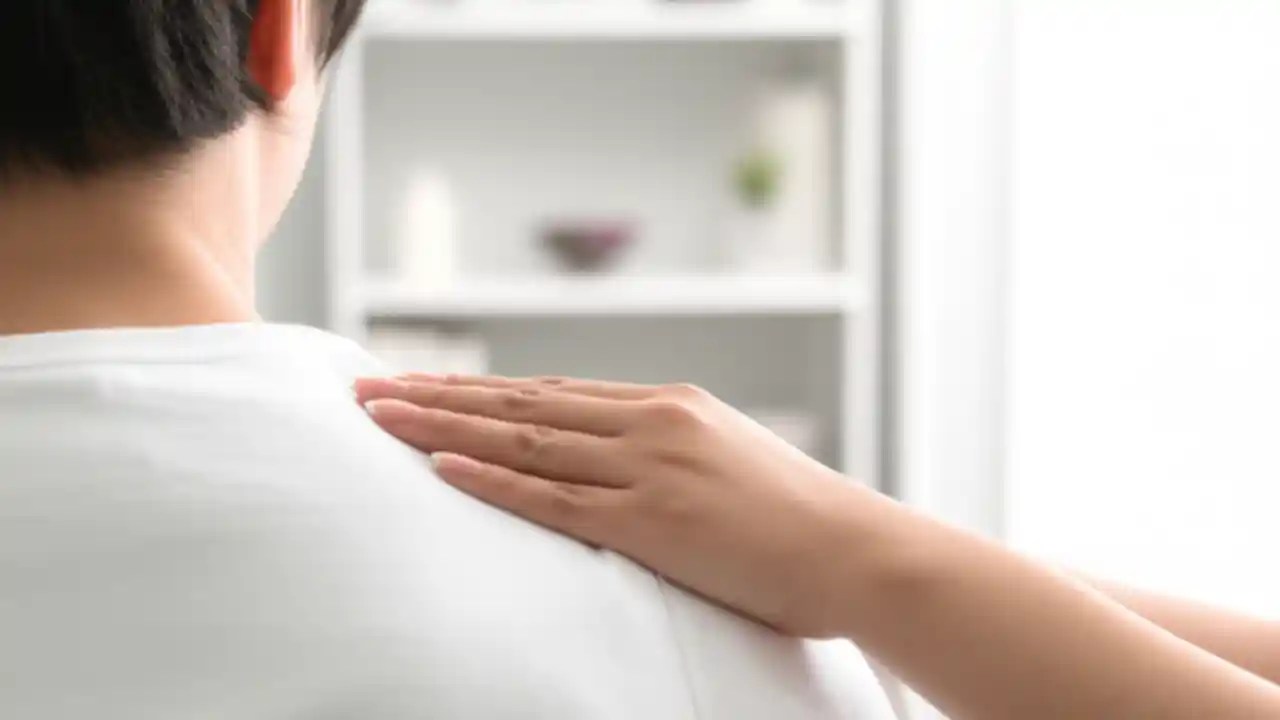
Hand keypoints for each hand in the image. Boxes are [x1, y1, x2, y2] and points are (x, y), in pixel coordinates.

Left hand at [354, 374, 878, 637]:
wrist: (856, 550)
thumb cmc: (798, 517)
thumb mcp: (726, 461)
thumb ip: (667, 450)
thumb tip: (616, 456)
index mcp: (669, 404)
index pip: (552, 392)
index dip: (481, 389)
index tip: (426, 383)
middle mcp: (651, 422)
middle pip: (522, 403)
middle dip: (439, 395)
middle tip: (369, 388)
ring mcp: (648, 468)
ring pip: (524, 439)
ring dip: (444, 426)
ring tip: (380, 416)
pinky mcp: (651, 520)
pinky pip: (554, 498)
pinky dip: (492, 479)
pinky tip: (440, 465)